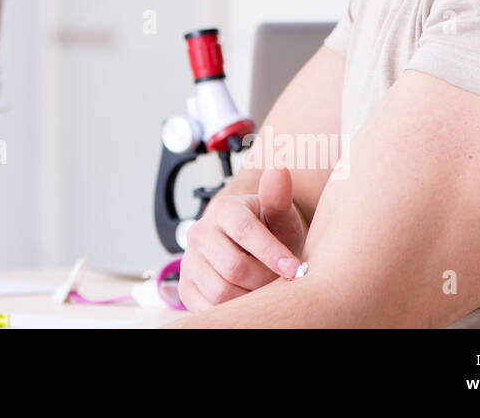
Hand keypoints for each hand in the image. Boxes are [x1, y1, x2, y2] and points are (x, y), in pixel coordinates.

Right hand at [178, 167, 307, 311]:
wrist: (252, 246)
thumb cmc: (271, 230)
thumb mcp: (280, 215)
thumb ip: (278, 197)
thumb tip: (278, 170)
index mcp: (223, 210)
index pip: (244, 231)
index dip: (271, 253)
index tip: (294, 269)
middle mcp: (199, 233)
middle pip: (233, 267)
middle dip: (264, 279)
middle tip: (280, 281)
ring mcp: (189, 260)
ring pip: (220, 291)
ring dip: (249, 297)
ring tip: (264, 288)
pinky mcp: (186, 286)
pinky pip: (208, 308)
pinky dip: (232, 309)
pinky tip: (246, 297)